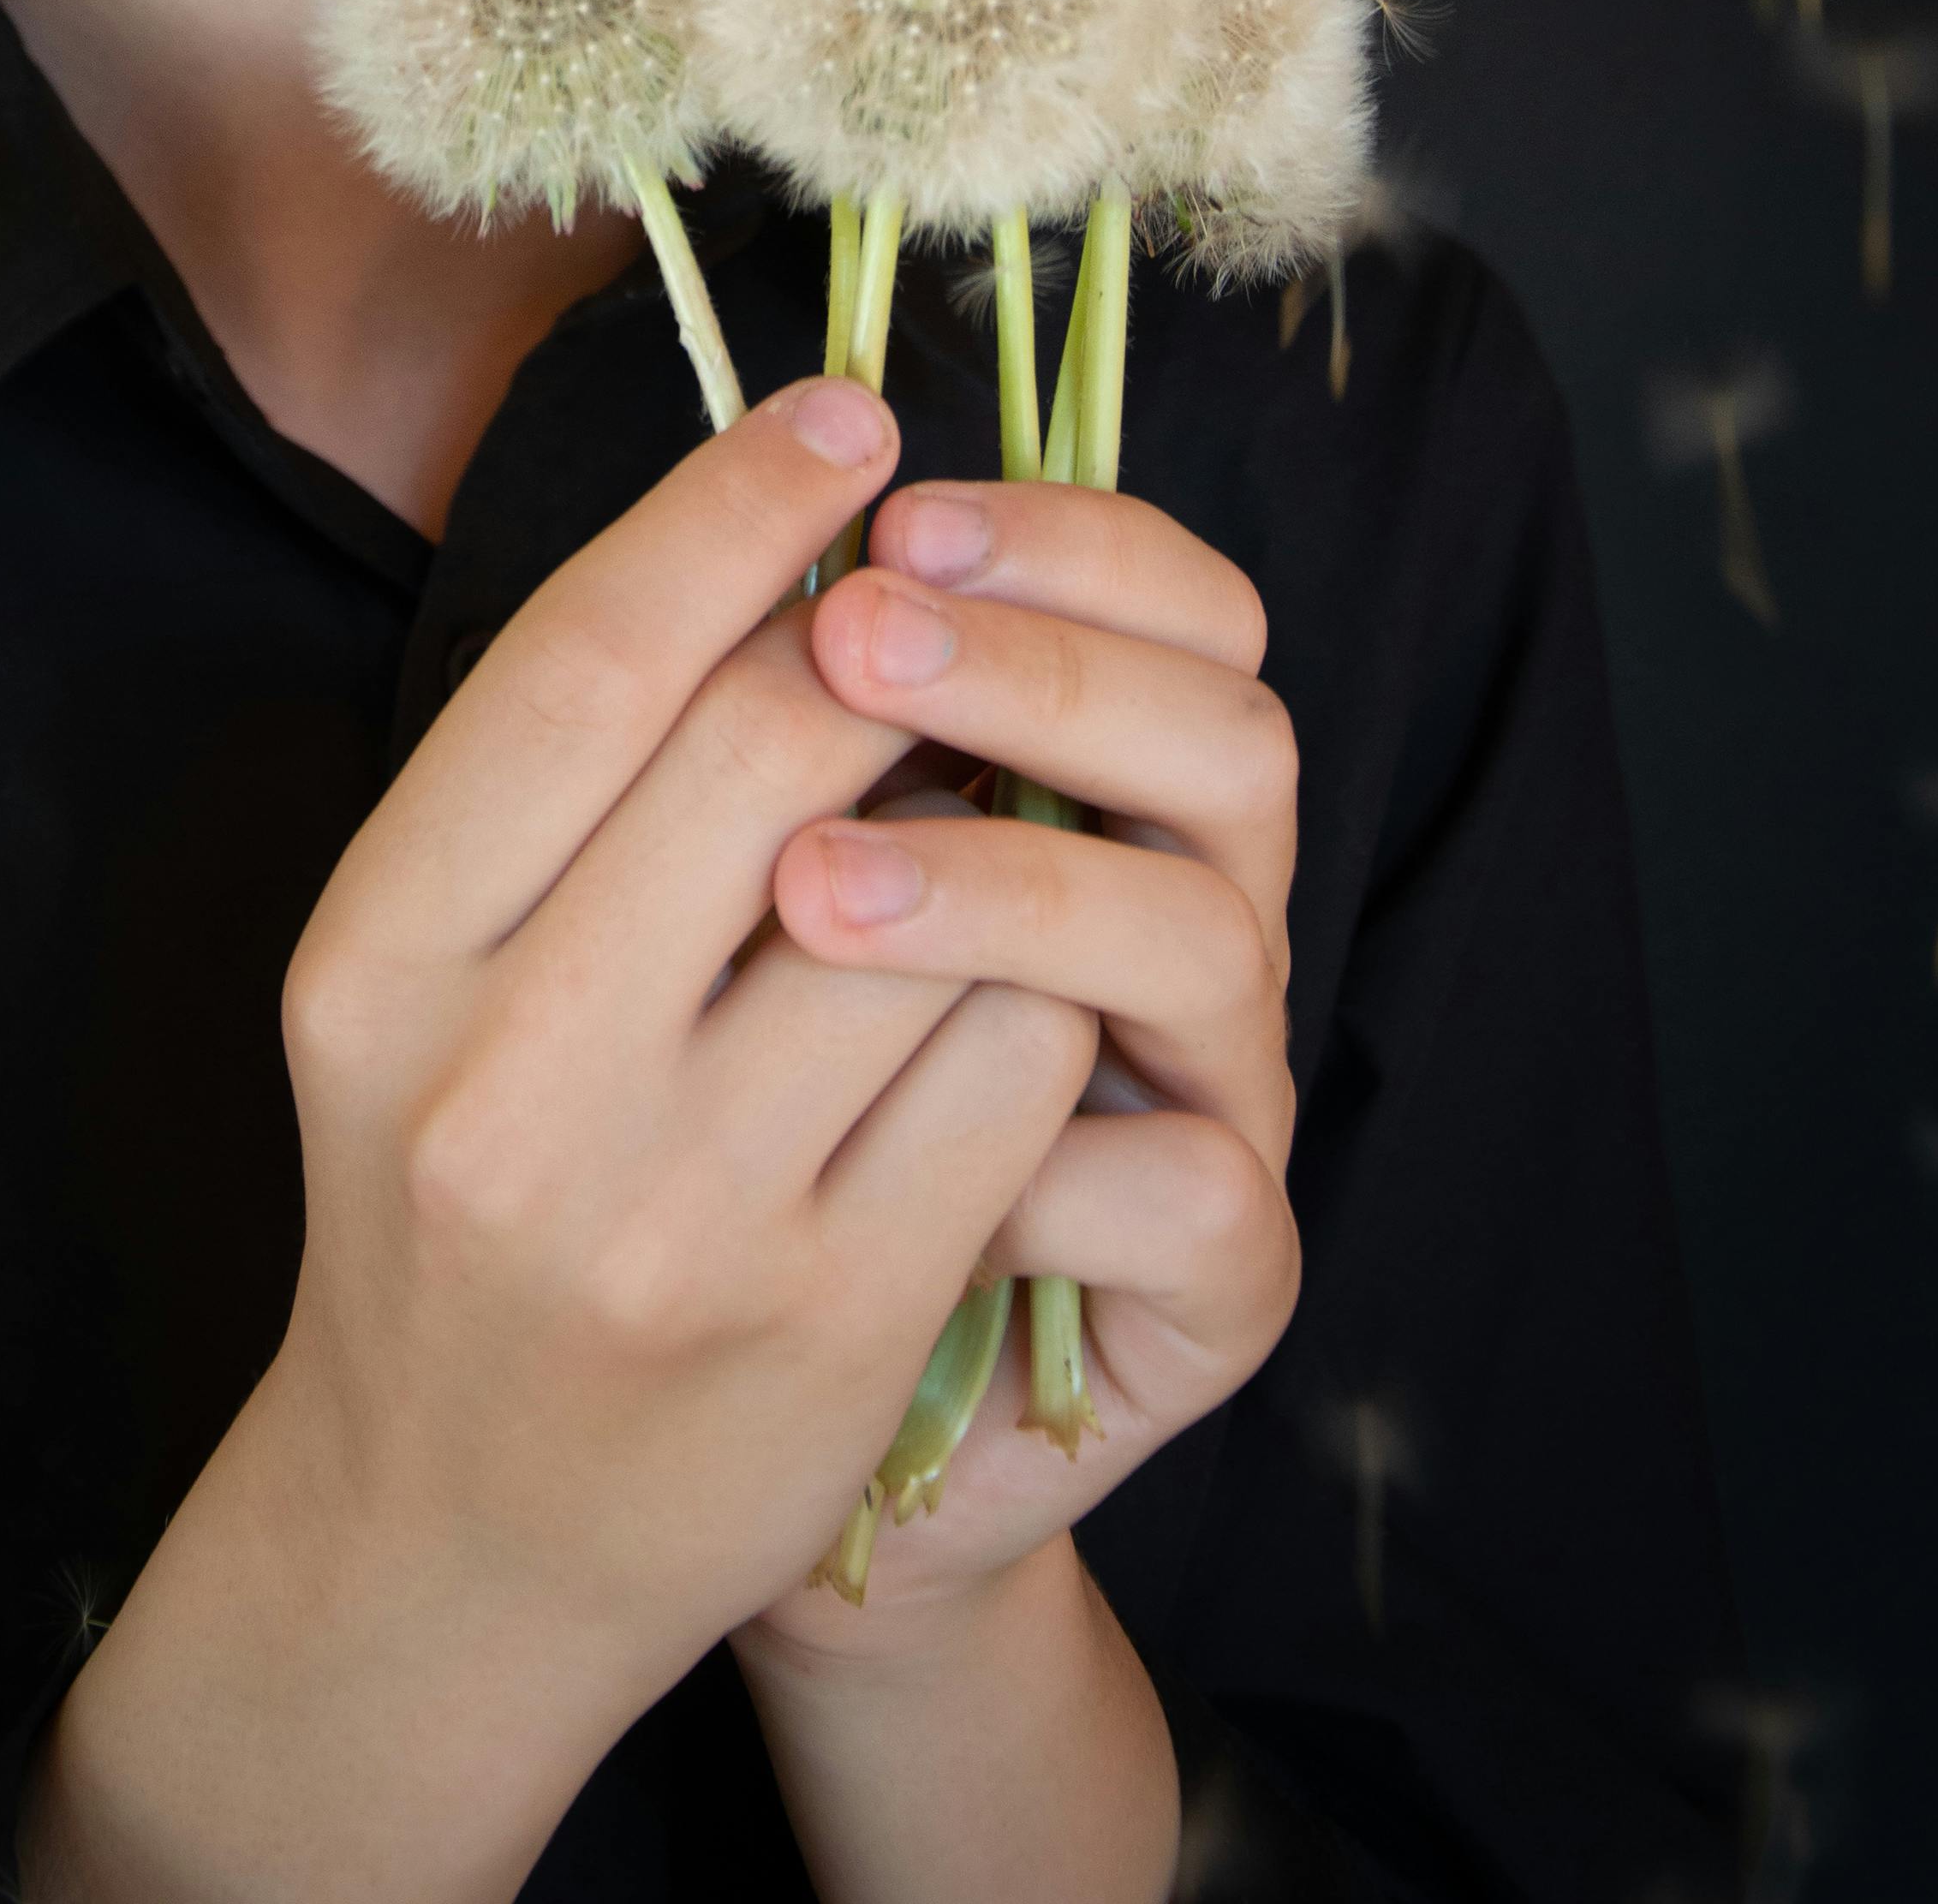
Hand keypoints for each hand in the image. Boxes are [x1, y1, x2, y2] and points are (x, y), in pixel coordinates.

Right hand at [31, 380, 1101, 1901]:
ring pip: (922, 900)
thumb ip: (552, 783)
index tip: (844, 414)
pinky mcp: (834, 1318)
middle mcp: (510, 1084)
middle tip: (942, 574)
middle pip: (766, 749)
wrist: (449, 1539)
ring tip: (980, 766)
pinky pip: (1003, 1064)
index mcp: (381, 961)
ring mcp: (678, 1214)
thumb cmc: (448, 1190)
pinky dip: (1036, 970)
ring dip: (982, 794)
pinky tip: (1017, 949)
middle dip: (889, 629)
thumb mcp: (417, 979)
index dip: (729, 510)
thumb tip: (771, 537)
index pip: (581, 667)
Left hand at [734, 470, 1301, 1664]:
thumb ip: (769, 731)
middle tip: (854, 628)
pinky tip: (892, 1174)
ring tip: (810, 892)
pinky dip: (1048, 1171)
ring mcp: (1225, 1101)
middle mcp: (1192, 916)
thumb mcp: (718, 903)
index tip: (881, 493)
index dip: (1056, 532)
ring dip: (1009, 884)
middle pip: (1230, 729)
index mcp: (1100, 783)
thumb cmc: (708, 1136)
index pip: (1173, 596)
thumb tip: (742, 524)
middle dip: (1036, 663)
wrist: (729, 1444)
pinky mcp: (1226, 1290)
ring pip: (1207, 936)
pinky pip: (1192, 1193)